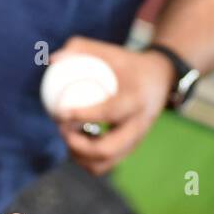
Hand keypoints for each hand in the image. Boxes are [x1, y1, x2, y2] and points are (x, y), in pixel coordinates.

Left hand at [51, 37, 172, 174]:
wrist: (161, 79)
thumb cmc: (129, 63)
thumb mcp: (110, 50)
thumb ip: (81, 48)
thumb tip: (52, 59)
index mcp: (137, 99)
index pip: (111, 112)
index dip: (84, 115)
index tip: (62, 112)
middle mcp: (139, 126)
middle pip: (107, 150)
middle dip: (78, 145)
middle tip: (62, 128)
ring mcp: (135, 142)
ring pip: (104, 164)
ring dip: (79, 155)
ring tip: (69, 133)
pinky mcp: (130, 150)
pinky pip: (104, 165)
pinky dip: (85, 159)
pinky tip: (77, 139)